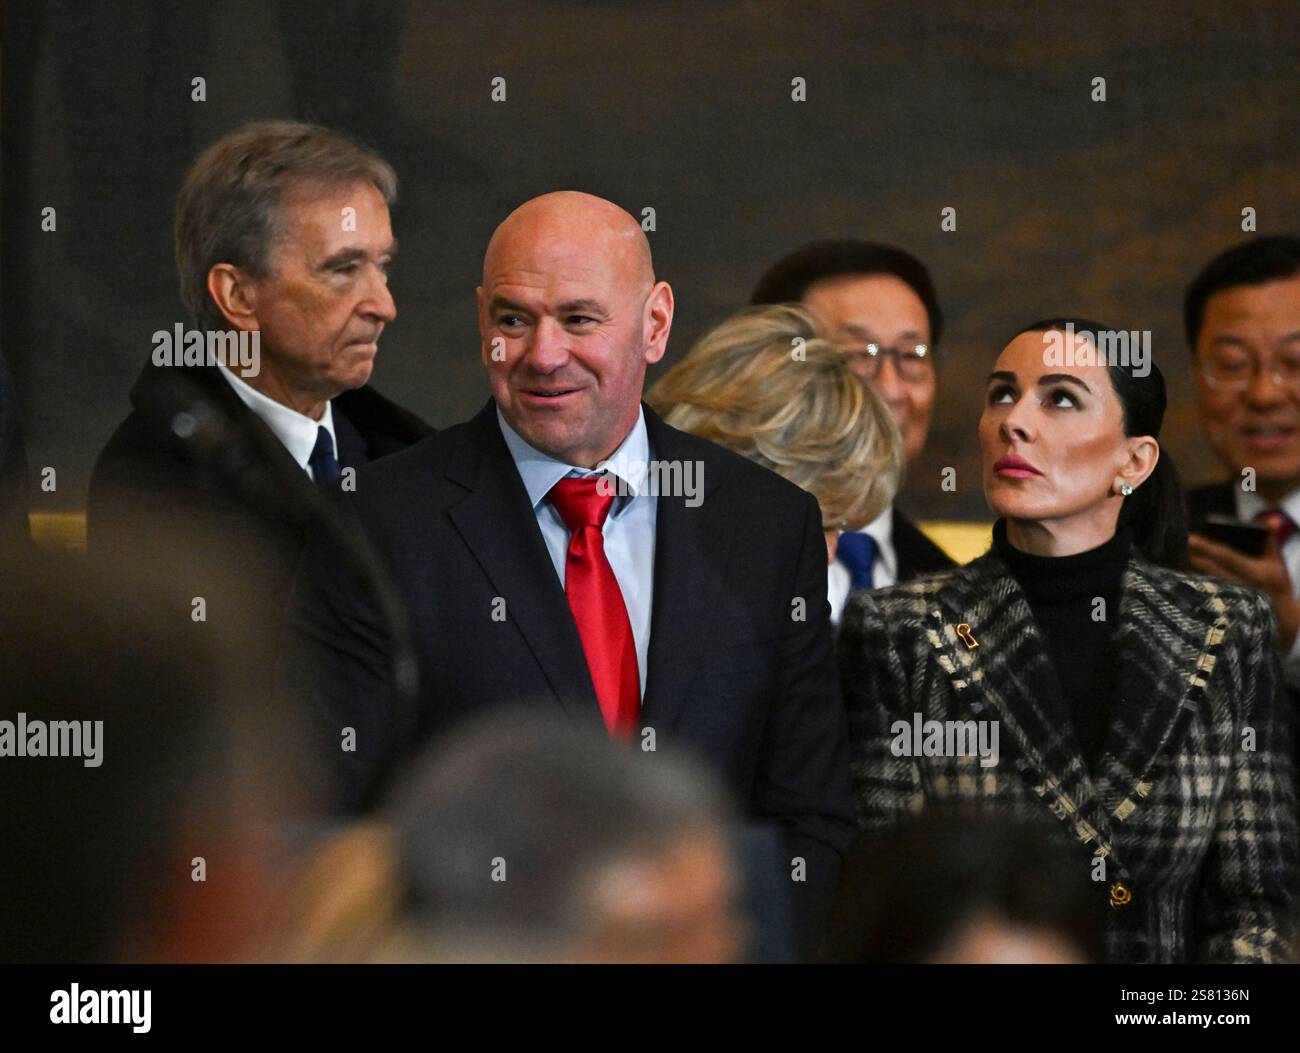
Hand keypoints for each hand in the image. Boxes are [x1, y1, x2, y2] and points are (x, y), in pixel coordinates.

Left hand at [1187, 528, 1299, 648]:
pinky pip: (1199, 595)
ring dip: (1188, 571)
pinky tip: (1177, 574)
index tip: (1190, 538)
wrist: (1279, 617)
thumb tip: (1273, 519)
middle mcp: (1241, 589)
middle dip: (1191, 557)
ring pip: (1202, 583)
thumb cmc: (1274, 582)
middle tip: (1175, 544)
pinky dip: (1189, 584)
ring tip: (1174, 557)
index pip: (1227, 557)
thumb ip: (1270, 539)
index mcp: (1256, 574)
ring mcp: (1229, 602)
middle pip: (1208, 570)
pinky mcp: (1219, 611)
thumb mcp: (1276, 561)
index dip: (1208, 547)